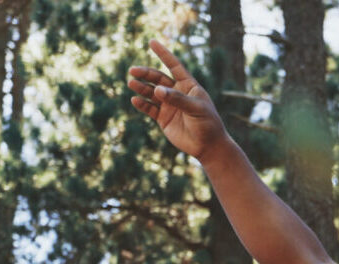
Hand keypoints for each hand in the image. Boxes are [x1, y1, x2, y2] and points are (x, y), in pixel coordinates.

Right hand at [128, 40, 228, 161]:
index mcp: (189, 86)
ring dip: (141, 87)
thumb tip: (157, 90)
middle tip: (133, 71)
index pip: (174, 66)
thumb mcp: (196, 109)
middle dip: (146, 74)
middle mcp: (177, 93)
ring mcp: (169, 105)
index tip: (152, 42)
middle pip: (158, 78)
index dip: (164, 54)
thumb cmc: (207, 124)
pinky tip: (135, 100)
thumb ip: (177, 99)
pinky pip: (149, 108)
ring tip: (131, 83)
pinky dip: (142, 104)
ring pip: (152, 92)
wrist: (207, 146)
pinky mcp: (163, 118)